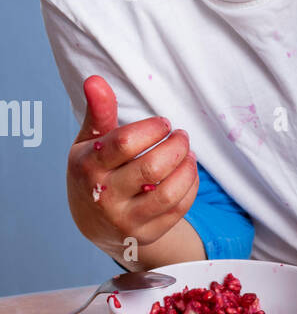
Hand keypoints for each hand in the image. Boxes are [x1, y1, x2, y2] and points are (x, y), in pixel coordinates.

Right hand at [67, 76, 199, 262]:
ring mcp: (126, 219)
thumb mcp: (90, 142)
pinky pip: (178, 209)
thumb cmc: (96, 171)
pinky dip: (190, 187)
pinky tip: (188, 172)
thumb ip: (98, 112)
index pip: (125, 143)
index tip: (163, 124)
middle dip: (175, 146)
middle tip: (181, 135)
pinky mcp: (146, 233)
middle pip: (152, 168)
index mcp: (88, 167)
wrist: (94, 223)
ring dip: (187, 168)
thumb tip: (96, 79)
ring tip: (188, 153)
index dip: (152, 129)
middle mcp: (104, 196)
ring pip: (169, 193)